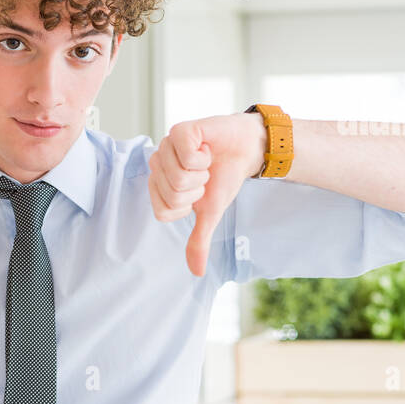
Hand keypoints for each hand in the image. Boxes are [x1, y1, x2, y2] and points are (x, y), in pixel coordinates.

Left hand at [147, 113, 265, 276]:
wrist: (247, 151)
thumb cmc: (224, 178)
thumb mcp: (211, 214)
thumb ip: (199, 240)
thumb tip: (197, 272)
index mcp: (159, 185)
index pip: (164, 211)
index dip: (187, 206)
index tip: (199, 193)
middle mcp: (157, 165)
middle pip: (171, 194)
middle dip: (197, 189)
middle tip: (205, 175)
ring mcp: (166, 146)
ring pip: (178, 176)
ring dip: (202, 173)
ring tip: (206, 162)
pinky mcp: (180, 130)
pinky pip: (186, 154)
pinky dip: (204, 156)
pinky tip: (207, 148)